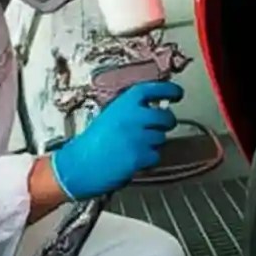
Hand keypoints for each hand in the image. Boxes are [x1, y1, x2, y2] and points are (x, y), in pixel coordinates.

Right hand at [48, 81, 180, 199]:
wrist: (77, 166)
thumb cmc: (91, 143)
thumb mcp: (109, 117)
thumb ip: (131, 112)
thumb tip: (154, 109)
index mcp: (123, 104)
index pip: (152, 89)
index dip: (168, 90)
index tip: (177, 93)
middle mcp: (132, 117)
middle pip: (165, 116)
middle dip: (167, 123)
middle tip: (160, 127)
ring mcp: (137, 136)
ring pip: (161, 138)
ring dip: (154, 144)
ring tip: (134, 147)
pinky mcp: (139, 156)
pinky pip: (155, 156)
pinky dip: (148, 160)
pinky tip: (133, 160)